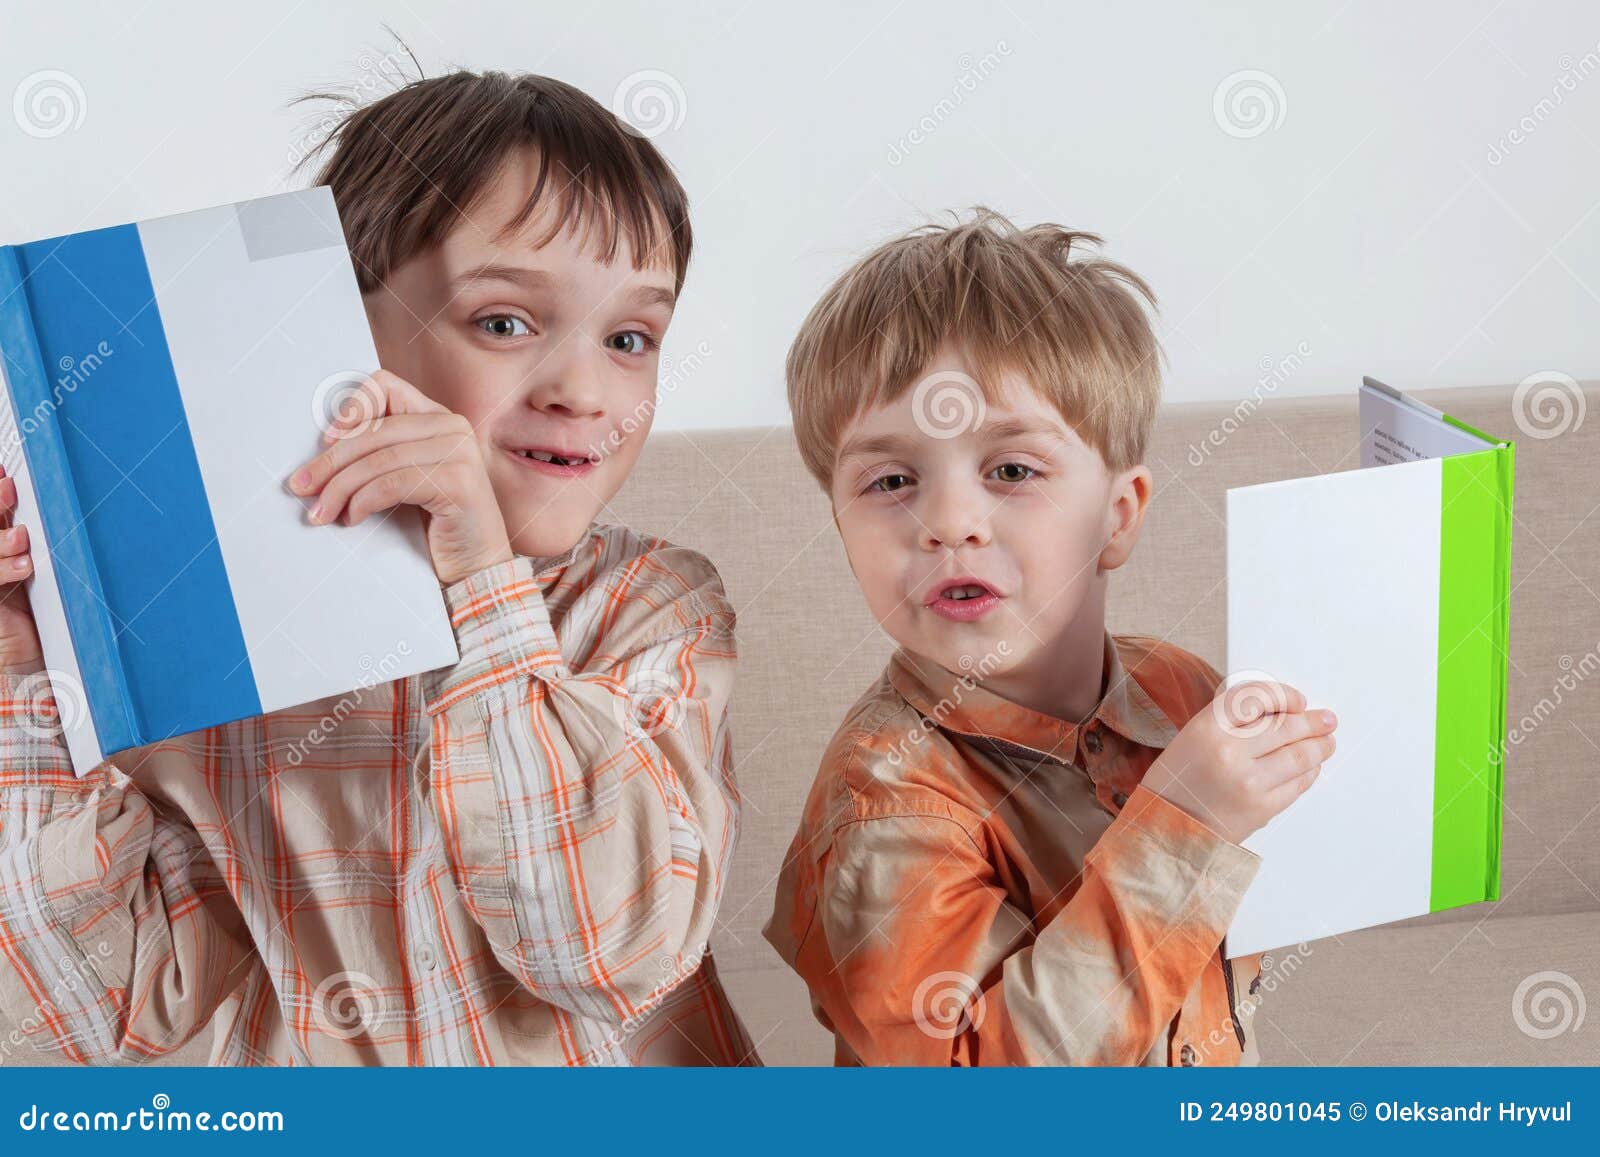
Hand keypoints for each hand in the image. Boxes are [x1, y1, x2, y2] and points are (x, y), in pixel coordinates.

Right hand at [0, 464, 42, 670]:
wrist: (35, 659)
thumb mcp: (54, 568)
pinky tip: (24, 566)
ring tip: (22, 537)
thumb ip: (55, 542)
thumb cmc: (52, 611)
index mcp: (4, 545)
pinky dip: (4, 569)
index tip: (5, 470)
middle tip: (9, 489)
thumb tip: (77, 510)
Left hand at [288, 370, 513, 585]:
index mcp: (440, 419)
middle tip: (302, 487)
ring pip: (378, 459)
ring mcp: (460, 453)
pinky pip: (392, 483)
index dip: (350, 409)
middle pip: (374, 431)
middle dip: (329, 462)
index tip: (326, 441)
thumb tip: (323, 450)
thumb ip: (382, 453)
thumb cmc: (439, 525)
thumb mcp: (407, 478)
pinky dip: (363, 502)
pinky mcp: (458, 482)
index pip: (385, 386)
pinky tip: (353, 518)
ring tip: (322, 512)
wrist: (478, 566)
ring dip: (340, 488)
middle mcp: (453, 428)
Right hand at [1139, 679, 1336, 844]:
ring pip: (1299, 755)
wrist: (1167, 827)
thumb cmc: (1178, 782)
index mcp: (1207, 728)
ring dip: (1319, 747)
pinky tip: (1310, 768)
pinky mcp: (1262, 809)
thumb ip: (1233, 721)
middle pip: (1286, 726)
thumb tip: (1284, 712)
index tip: (1298, 700)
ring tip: (1326, 743)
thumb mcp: (1193, 736)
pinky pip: (1297, 785)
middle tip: (1325, 720)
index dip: (1284, 695)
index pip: (1257, 697)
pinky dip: (1309, 773)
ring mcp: (1248, 782)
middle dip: (1313, 722)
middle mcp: (1228, 752)